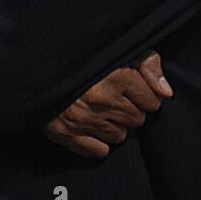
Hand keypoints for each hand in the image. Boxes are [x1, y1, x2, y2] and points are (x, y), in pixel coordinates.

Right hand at [45, 51, 172, 158]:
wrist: (34, 64)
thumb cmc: (80, 54)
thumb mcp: (119, 48)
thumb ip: (147, 63)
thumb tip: (166, 92)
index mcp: (116, 77)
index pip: (153, 102)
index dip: (142, 94)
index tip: (127, 87)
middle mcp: (100, 99)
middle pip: (137, 119)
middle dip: (128, 108)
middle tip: (109, 95)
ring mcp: (82, 118)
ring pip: (120, 136)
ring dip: (112, 124)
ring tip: (96, 107)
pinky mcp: (65, 132)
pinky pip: (98, 151)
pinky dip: (96, 142)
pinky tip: (88, 124)